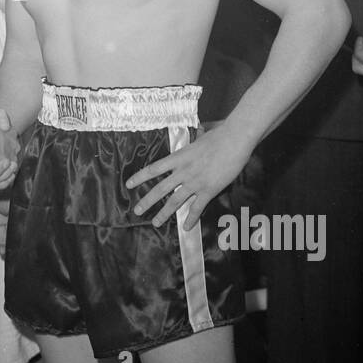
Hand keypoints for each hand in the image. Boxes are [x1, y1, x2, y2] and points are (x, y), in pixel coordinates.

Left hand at [126, 125, 252, 229]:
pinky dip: (191, 218)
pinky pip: (197, 207)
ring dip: (164, 213)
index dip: (139, 177)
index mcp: (178, 157)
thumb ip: (191, 147)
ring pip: (176, 201)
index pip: (153, 169)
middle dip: (147, 201)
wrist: (234, 140)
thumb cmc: (218, 135)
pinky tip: (186, 227)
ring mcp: (195, 182)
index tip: (128, 184)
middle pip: (160, 189)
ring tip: (156, 222)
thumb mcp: (198, 140)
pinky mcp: (209, 190)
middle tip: (137, 211)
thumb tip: (191, 141)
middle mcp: (183, 171)